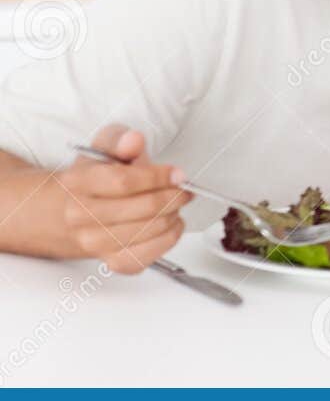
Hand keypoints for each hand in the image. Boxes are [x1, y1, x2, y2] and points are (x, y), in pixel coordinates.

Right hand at [55, 125, 190, 273]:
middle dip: (173, 196)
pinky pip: (147, 256)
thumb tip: (133, 140)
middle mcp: (79, 216)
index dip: (159, 177)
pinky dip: (168, 239)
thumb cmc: (98, 176)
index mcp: (77, 183)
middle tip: (184, 190)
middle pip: (142, 208)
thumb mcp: (106, 147)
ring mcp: (93, 243)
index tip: (178, 174)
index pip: (124, 181)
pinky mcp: (111, 262)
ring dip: (173, 215)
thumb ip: (120, 139)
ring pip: (148, 231)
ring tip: (176, 204)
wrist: (74, 211)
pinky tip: (172, 223)